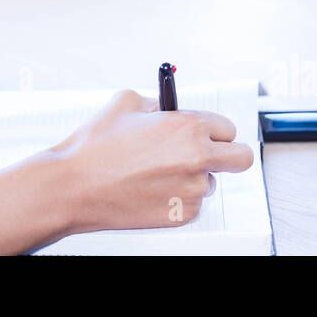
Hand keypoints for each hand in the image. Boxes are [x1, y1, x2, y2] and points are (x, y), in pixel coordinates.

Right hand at [47, 90, 252, 232]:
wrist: (75, 186)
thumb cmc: (96, 146)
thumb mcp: (127, 103)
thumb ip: (158, 103)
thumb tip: (168, 108)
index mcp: (188, 126)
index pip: (228, 127)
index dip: (213, 129)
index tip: (205, 133)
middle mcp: (197, 158)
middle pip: (241, 158)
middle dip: (228, 154)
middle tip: (209, 154)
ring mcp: (191, 189)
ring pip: (210, 182)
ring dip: (193, 176)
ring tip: (156, 172)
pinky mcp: (182, 214)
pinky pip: (192, 202)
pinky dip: (177, 196)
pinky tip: (150, 188)